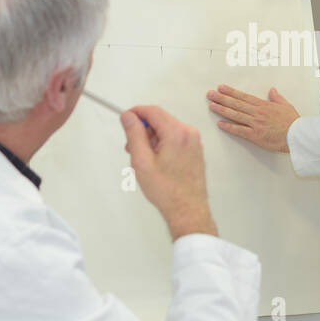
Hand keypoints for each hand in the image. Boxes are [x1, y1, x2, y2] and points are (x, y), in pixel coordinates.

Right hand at [121, 106, 217, 239]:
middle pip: (160, 120)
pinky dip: (162, 145)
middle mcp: (189, 133)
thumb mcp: (142, 161)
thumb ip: (134, 134)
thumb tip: (128, 116)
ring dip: (152, 139)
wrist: (187, 210)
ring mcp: (194, 142)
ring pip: (166, 130)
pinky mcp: (195, 150)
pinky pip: (175, 139)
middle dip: (143, 131)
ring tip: (144, 160)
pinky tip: (156, 163)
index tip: (124, 120)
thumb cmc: (167, 190)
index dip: (135, 113)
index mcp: (177, 133)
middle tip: (131, 149)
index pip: (152, 111)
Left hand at [206, 85, 297, 152]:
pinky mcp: (255, 135)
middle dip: (222, 98)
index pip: (243, 96)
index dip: (231, 91)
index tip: (221, 87)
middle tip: (210, 94)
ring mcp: (255, 123)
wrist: (297, 135)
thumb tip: (272, 91)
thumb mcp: (286, 106)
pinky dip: (229, 126)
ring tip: (211, 105)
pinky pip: (239, 130)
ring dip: (222, 109)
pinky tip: (220, 123)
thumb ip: (277, 98)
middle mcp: (257, 113)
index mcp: (264, 105)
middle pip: (236, 104)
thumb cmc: (293, 123)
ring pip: (235, 115)